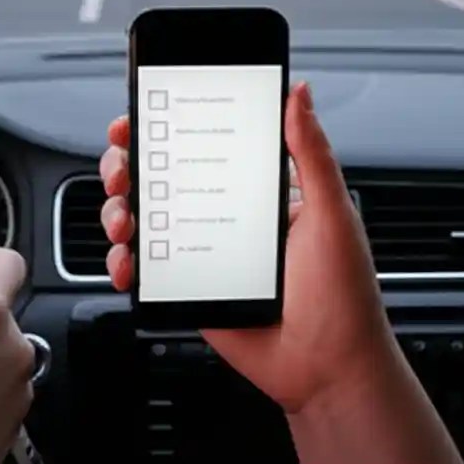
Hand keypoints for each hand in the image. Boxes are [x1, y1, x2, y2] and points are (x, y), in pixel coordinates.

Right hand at [101, 81, 463, 463]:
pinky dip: (123, 263)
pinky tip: (128, 263)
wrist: (329, 370)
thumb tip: (299, 93)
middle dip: (130, 168)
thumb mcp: (332, 214)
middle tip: (124, 170)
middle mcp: (225, 218)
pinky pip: (144, 271)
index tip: (141, 116)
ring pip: (144, 221)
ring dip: (120, 212)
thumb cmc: (343, 296)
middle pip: (161, 179)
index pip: (204, 146)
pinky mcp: (188, 292)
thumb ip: (311, 152)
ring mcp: (202, 255)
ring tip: (125, 220)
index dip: (167, 128)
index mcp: (259, 193)